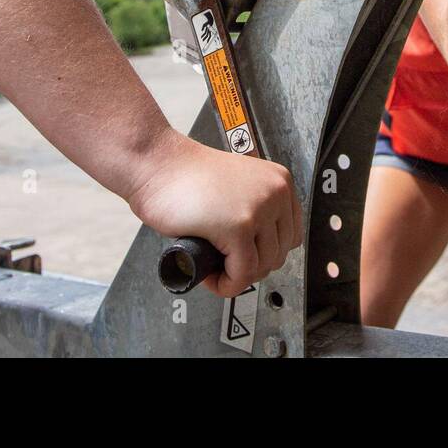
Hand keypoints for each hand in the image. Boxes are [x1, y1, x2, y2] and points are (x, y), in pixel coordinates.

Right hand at [127, 132, 301, 297]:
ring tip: (214, 266)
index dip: (264, 252)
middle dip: (249, 266)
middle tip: (223, 263)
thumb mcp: (238, 186)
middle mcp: (275, 192)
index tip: (244, 255)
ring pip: (262, 266)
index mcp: (279, 181)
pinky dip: (226, 284)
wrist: (156, 164)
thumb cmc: (185, 176)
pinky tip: (210, 276)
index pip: (291, 234)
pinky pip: (241, 274)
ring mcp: (259, 209)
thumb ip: (254, 208)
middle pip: (278, 253)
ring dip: (236, 276)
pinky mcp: (238, 228)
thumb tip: (259, 249)